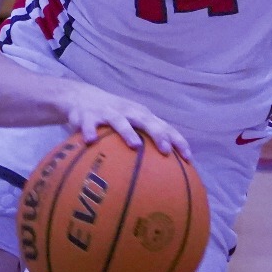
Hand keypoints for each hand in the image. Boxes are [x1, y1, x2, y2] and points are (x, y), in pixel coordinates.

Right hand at [59, 82, 190, 158]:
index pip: (165, 127)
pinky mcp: (88, 115)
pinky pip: (88, 124)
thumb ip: (144, 145)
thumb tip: (160, 174)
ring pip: (120, 121)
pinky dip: (89, 131)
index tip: (189, 158)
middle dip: (159, 134)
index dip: (178, 141)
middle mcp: (128, 112)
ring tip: (134, 145)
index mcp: (142, 116)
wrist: (82, 97)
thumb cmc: (114, 116)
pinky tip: (90, 141)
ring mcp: (108, 112)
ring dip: (128, 132)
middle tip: (166, 150)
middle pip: (147, 121)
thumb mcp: (131, 124)